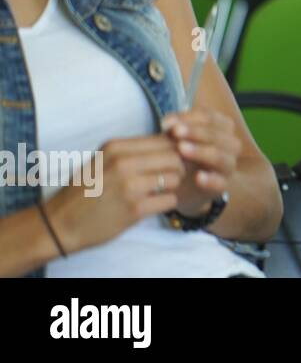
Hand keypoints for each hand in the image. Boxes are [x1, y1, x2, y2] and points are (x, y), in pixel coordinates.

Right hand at [45, 135, 185, 252]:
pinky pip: (170, 200)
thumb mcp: (103, 160)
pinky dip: (167, 202)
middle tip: (170, 177)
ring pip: (175, 178)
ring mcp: (130, 186)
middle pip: (174, 157)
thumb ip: (132, 150)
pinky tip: (154, 204)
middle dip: (178, 167)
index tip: (169, 160)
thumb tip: (171, 141)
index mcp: (116, 147)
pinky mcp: (135, 209)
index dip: (174, 149)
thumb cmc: (86, 190)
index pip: (163, 139)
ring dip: (172, 186)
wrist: (61, 223)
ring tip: (160, 191)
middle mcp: (123, 163)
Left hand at [161, 109, 241, 216]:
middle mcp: (230, 145)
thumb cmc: (183, 157)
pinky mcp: (223, 186)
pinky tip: (199, 177)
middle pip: (216, 134)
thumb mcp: (178, 140)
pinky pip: (221, 182)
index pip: (209, 117)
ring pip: (220, 156)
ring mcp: (228, 166)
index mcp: (222, 128)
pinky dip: (211, 179)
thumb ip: (175, 130)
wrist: (190, 187)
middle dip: (195, 132)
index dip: (188, 117)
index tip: (166, 122)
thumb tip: (168, 122)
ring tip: (182, 149)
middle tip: (176, 131)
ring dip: (202, 151)